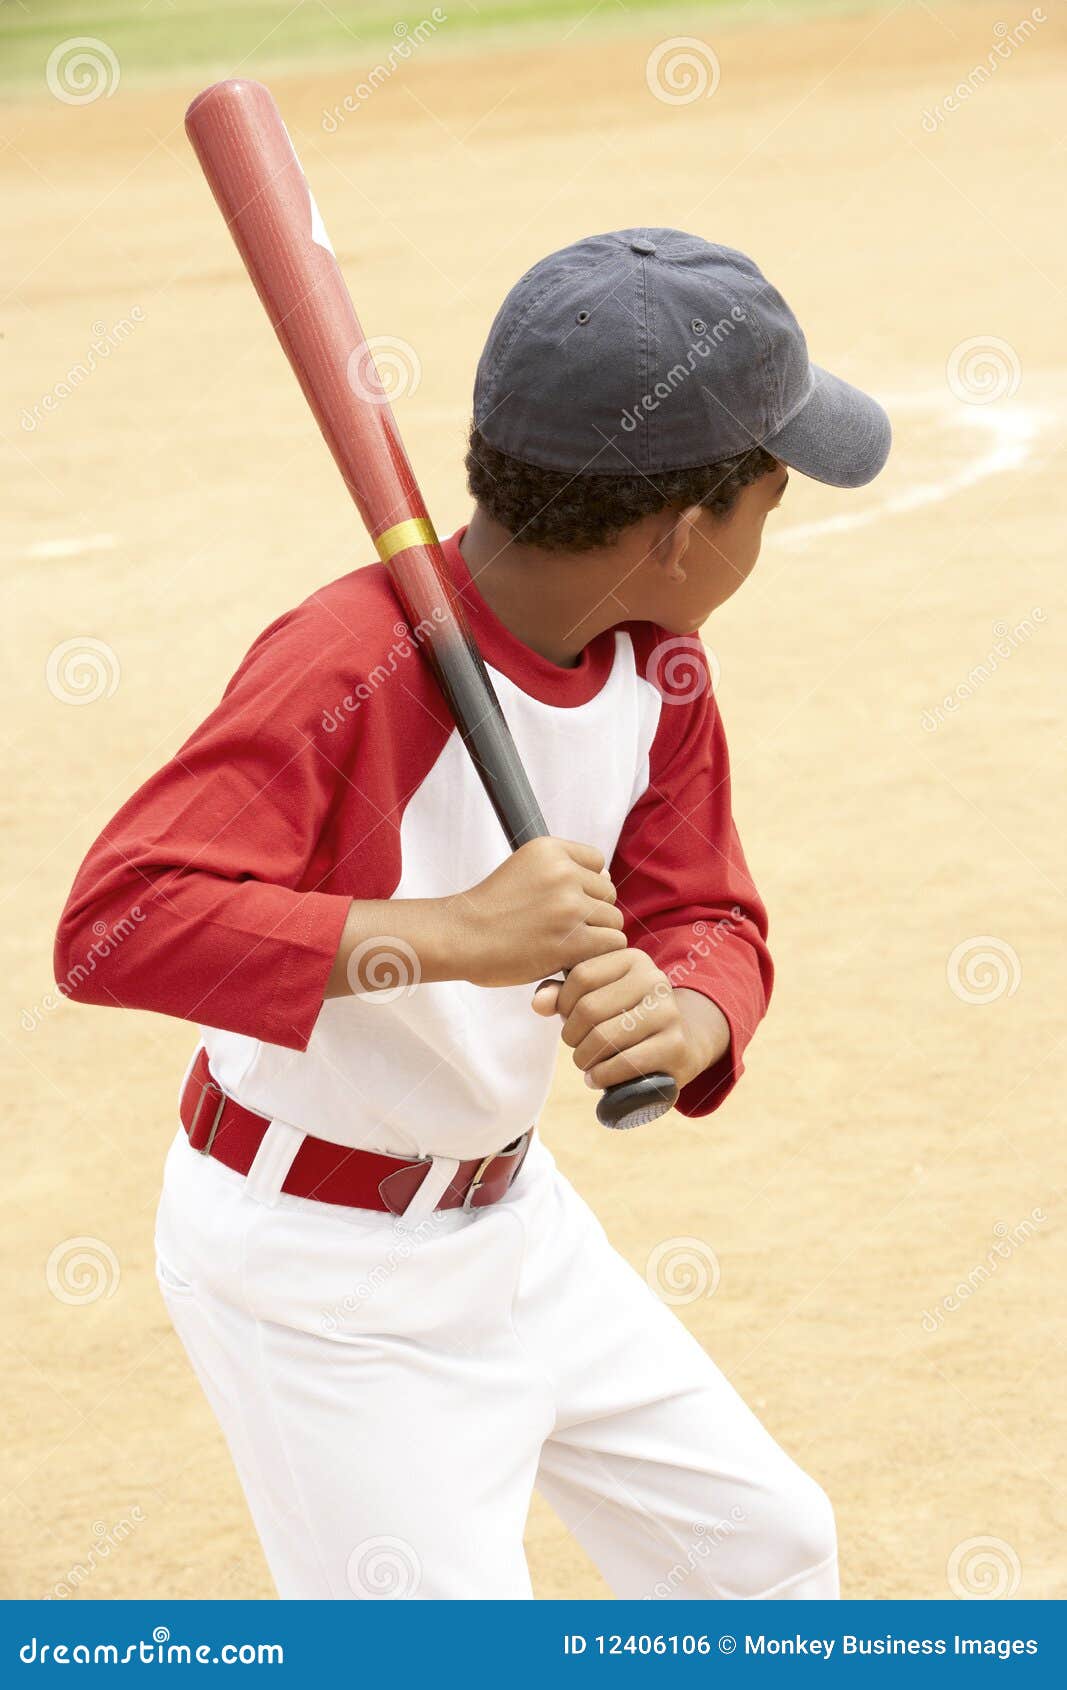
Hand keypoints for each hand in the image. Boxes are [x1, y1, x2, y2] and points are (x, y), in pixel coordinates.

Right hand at [457, 837, 625, 987]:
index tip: (561, 902)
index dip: (585, 885)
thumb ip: (562, 869)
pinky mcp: (573, 939)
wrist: (460, 937)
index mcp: (549, 850)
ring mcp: (569, 906)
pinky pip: (612, 944)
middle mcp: (563, 872)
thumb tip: (609, 875)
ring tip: (565, 944)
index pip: (597, 862)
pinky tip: (573, 958)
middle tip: (561, 928)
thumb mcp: (522, 869)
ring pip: (613, 920)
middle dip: (591, 912)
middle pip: (608, 893)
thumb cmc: (490, 910)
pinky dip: (597, 955)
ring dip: (596, 936)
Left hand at [532, 949, 729, 1091]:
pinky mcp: (675, 1045)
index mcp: (632, 959)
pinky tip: (596, 1078)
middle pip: (589, 1008)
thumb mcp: (595, 998)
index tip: (568, 1020)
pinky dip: (602, 1076)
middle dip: (572, 1036)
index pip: (580, 975)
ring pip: (603, 1038)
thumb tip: (538, 1004)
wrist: (679, 1045)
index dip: (563, 1004)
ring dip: (585, 1059)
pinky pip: (624, 1063)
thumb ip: (562, 995)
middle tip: (577, 1047)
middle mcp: (654, 979)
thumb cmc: (625, 1018)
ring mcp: (668, 1012)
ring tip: (586, 1063)